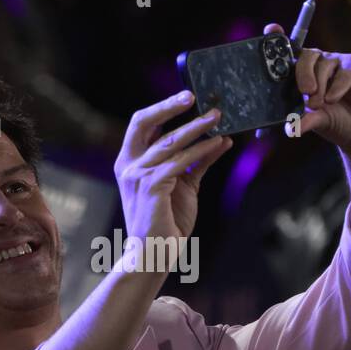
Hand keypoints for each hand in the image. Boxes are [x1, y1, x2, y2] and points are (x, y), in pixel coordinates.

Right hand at [114, 90, 231, 242]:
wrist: (155, 253)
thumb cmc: (166, 220)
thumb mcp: (183, 184)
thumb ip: (197, 161)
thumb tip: (221, 139)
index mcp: (130, 161)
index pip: (141, 124)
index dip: (162, 107)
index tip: (187, 96)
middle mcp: (129, 165)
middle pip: (147, 122)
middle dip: (171, 106)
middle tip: (196, 96)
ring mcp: (138, 175)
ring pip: (169, 141)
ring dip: (196, 127)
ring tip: (217, 117)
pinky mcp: (152, 187)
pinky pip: (180, 162)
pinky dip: (202, 150)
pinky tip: (218, 143)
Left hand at [263, 23, 350, 156]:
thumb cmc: (338, 122)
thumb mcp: (318, 122)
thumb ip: (304, 121)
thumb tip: (290, 128)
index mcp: (304, 74)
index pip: (289, 51)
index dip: (279, 38)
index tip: (271, 29)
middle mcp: (320, 65)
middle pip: (306, 55)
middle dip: (302, 72)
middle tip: (305, 92)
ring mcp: (339, 64)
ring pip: (324, 63)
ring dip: (319, 84)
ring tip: (318, 104)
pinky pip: (345, 70)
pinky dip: (338, 86)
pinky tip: (333, 99)